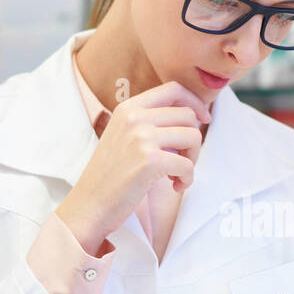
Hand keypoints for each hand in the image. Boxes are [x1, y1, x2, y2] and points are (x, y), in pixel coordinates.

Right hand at [56, 81, 210, 250]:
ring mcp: (141, 137)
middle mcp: (134, 117)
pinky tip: (174, 186)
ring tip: (176, 174)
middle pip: (188, 115)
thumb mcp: (124, 136)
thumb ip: (150, 123)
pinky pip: (188, 165)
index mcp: (128, 108)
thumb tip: (192, 116)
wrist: (89, 204)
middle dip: (193, 140)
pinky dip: (187, 179)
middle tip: (181, 160)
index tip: (203, 119)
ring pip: (193, 137)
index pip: (174, 89)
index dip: (195, 102)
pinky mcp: (150, 161)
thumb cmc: (110, 176)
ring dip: (192, 159)